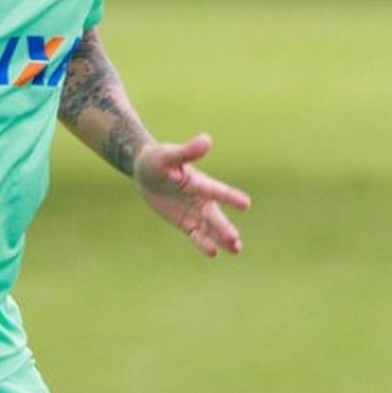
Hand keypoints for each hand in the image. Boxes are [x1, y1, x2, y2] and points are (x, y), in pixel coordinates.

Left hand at [134, 134, 250, 256]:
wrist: (146, 173)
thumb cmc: (158, 160)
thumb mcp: (168, 154)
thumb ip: (188, 151)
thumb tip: (206, 140)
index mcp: (199, 183)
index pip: (217, 191)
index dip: (230, 197)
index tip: (246, 204)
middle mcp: (201, 199)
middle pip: (215, 216)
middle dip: (224, 228)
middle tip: (235, 239)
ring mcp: (195, 212)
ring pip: (211, 228)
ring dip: (222, 238)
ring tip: (236, 249)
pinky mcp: (186, 223)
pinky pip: (197, 235)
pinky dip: (204, 243)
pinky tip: (213, 252)